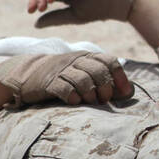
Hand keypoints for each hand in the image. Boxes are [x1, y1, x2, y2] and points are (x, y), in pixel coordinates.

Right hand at [0, 52, 133, 105]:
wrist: (27, 74)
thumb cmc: (63, 77)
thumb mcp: (84, 73)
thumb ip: (106, 80)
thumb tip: (130, 91)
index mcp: (87, 57)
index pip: (110, 61)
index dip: (120, 77)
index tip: (123, 92)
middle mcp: (75, 61)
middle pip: (99, 71)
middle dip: (106, 88)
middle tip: (104, 100)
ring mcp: (61, 71)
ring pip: (83, 80)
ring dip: (90, 94)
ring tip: (89, 101)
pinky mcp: (48, 82)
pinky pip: (64, 89)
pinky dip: (72, 96)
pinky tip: (74, 102)